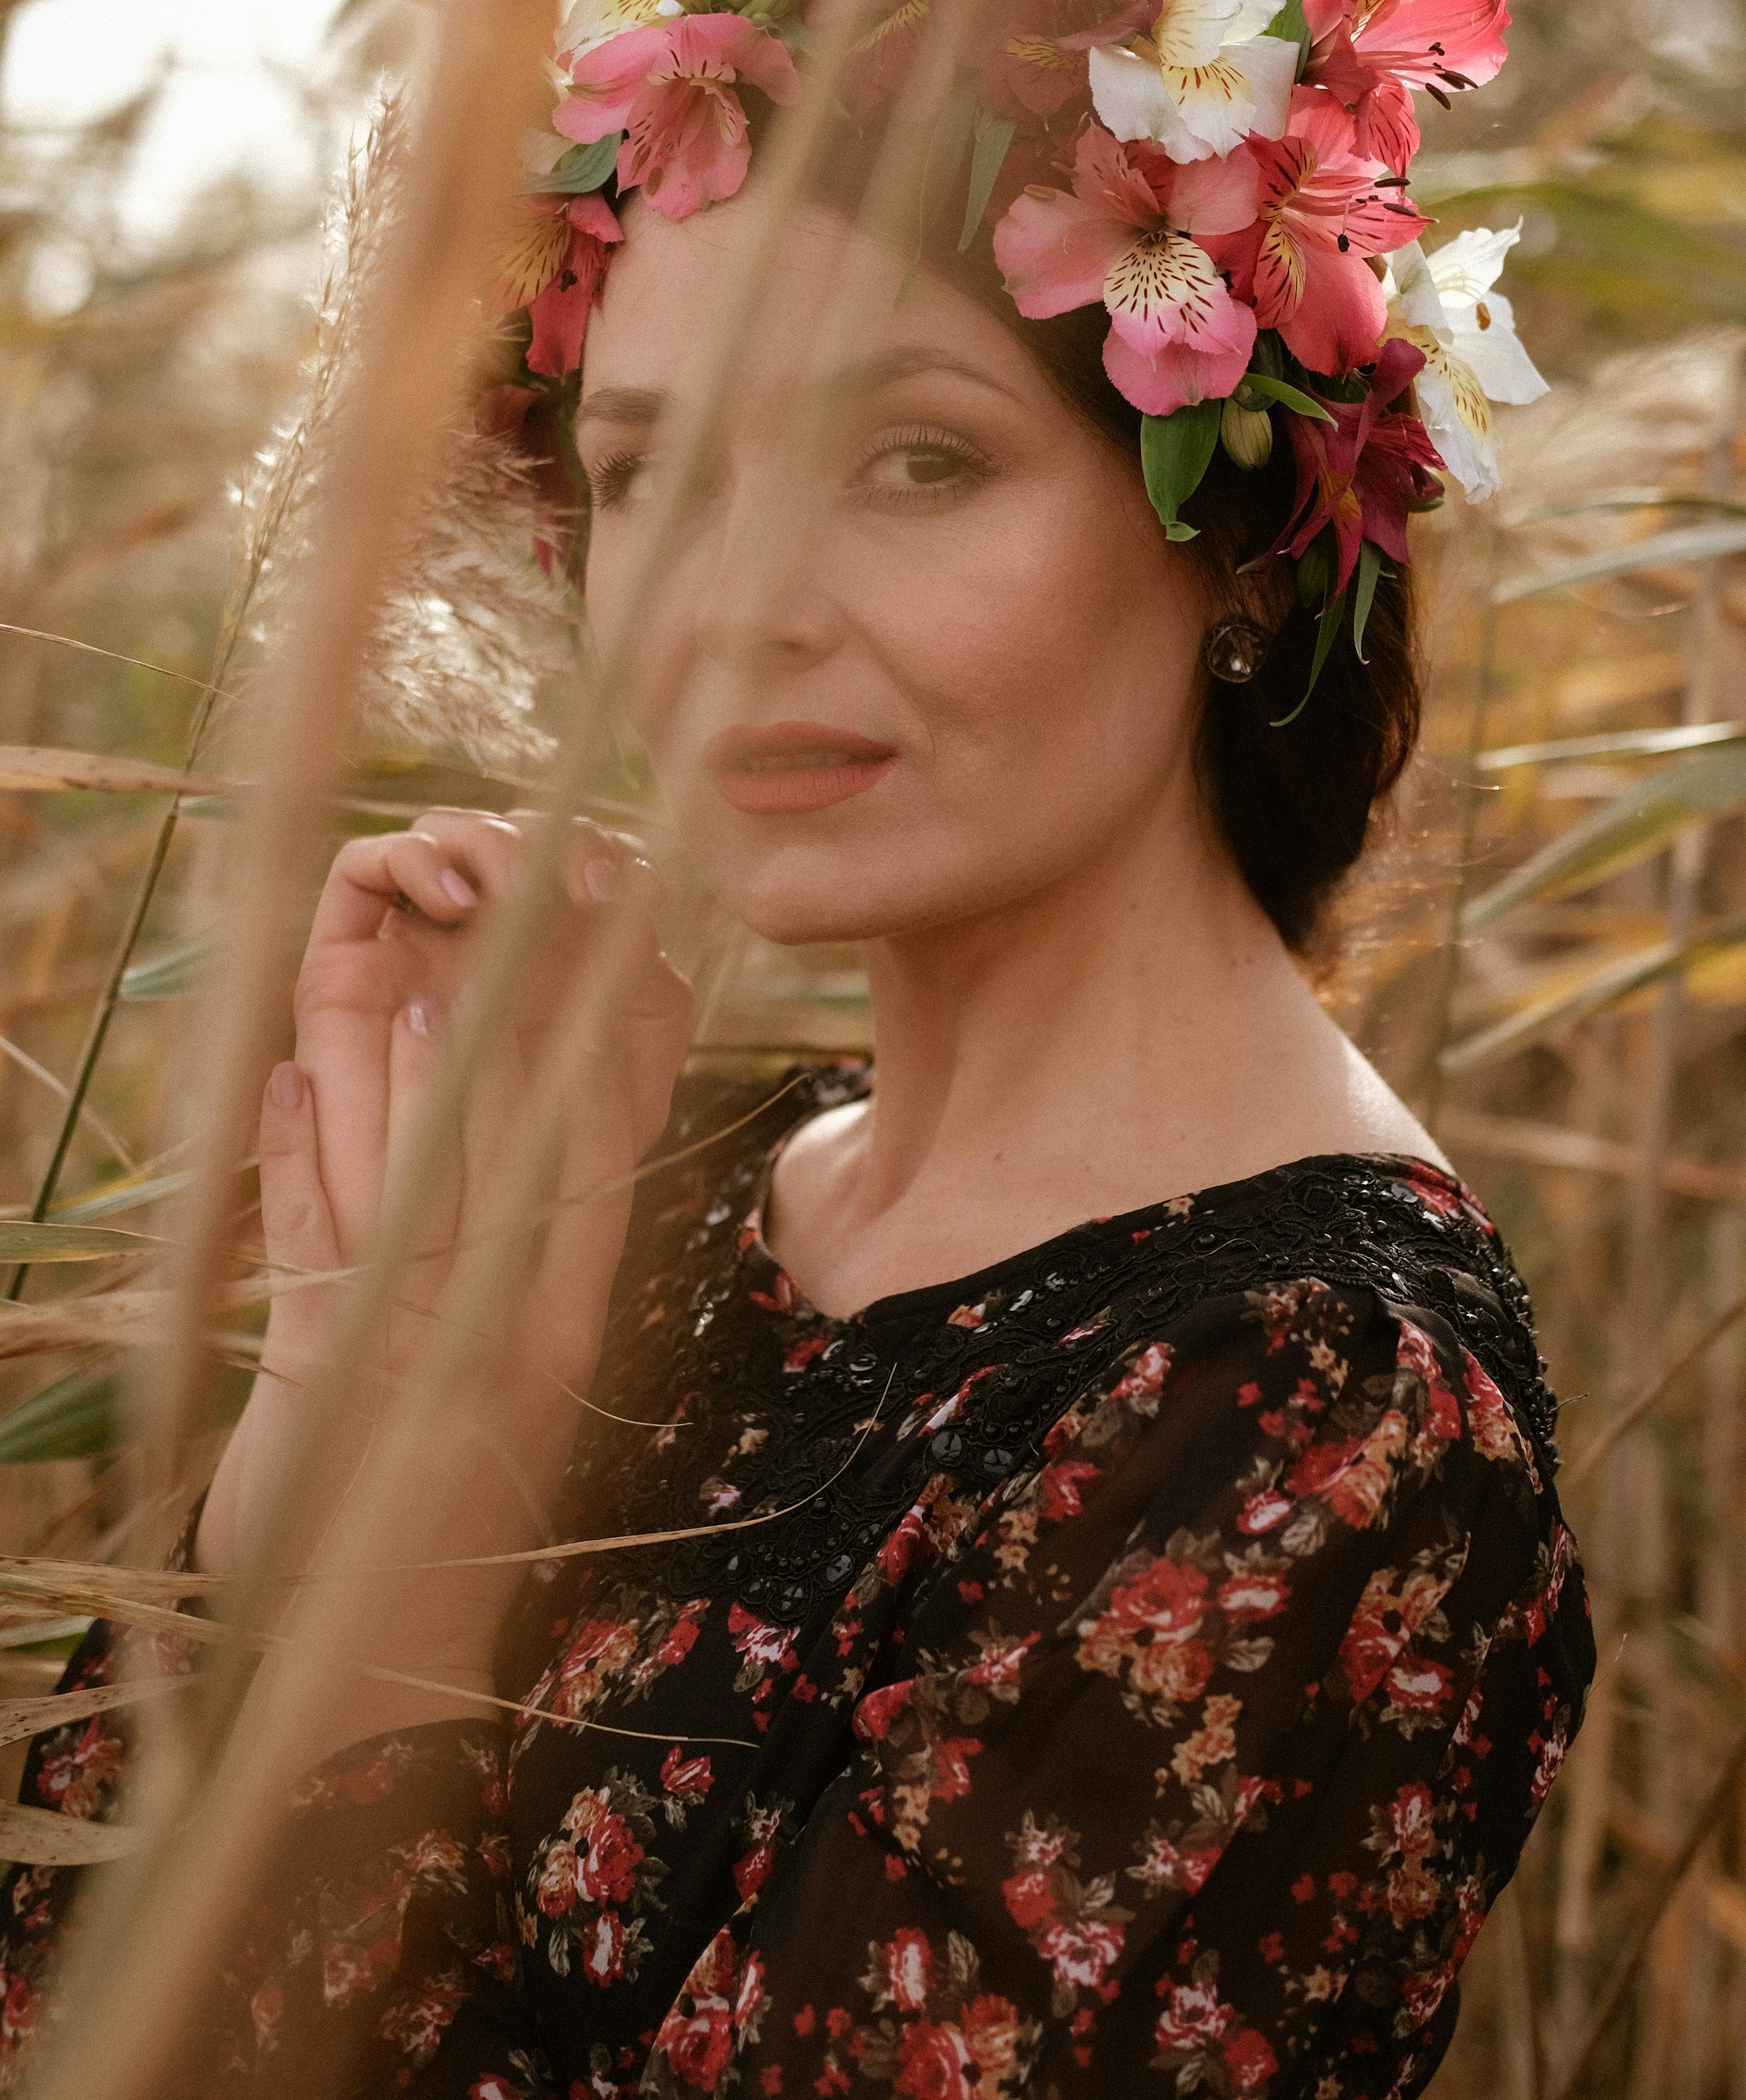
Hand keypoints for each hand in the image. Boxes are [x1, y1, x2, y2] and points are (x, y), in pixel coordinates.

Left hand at [197, 809, 691, 1717]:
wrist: (383, 1678)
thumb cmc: (452, 1517)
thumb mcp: (524, 1382)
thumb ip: (542, 1264)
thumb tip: (543, 1130)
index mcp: (572, 1318)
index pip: (613, 1154)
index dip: (617, 1038)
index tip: (611, 946)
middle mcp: (518, 1328)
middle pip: (538, 1145)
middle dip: (524, 1026)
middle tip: (506, 922)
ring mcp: (428, 1354)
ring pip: (436, 1183)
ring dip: (417, 1083)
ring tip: (407, 997)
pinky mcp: (329, 1382)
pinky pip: (313, 1245)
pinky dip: (289, 1158)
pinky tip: (274, 1083)